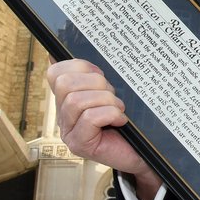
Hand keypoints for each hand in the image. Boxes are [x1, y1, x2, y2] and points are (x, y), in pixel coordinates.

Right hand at [46, 59, 158, 199]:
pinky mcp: (80, 144)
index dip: (80, 66)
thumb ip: (99, 75)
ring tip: (119, 109)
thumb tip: (78, 47)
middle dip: (96, 83)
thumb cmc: (129, 120)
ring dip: (105, 100)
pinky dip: (110, 114)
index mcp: (67, 97)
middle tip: (114, 96)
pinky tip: (121, 121)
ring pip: (76, 100)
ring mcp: (69, 131)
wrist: (143, 152)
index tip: (102, 75)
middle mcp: (63, 114)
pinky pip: (90, 118)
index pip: (56, 72)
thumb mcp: (113, 92)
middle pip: (65, 83)